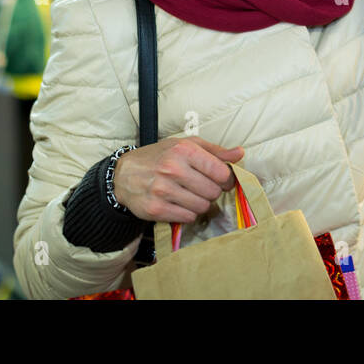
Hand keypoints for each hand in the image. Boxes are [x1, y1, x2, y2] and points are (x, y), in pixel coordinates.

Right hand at [113, 136, 244, 223]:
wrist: (124, 174)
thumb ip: (215, 151)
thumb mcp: (187, 145)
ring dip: (201, 204)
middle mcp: (173, 169)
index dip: (226, 179)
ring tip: (191, 195)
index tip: (221, 180)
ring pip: (202, 207)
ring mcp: (162, 190)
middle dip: (212, 192)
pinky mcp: (155, 209)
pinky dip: (188, 213)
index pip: (221, 173)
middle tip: (203, 188)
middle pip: (213, 192)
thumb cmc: (160, 156)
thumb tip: (239, 154)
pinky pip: (187, 217)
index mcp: (184, 150)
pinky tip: (180, 204)